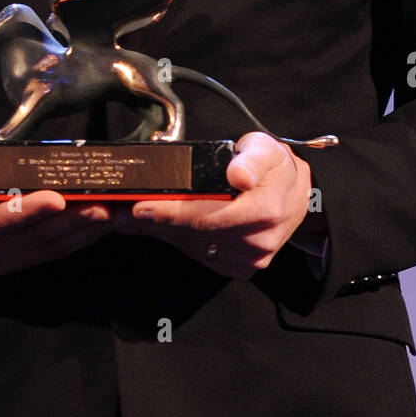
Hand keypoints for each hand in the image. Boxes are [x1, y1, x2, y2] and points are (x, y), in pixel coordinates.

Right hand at [0, 124, 112, 287]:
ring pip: (50, 247)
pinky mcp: (18, 261)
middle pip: (36, 238)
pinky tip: (102, 224)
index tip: (55, 198)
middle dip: (71, 221)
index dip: (27, 213)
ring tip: (113, 211)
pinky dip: (79, 239)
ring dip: (83, 231)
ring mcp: (6, 262)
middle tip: (103, 202)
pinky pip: (53, 252)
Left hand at [112, 132, 312, 278]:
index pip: (207, 216)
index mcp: (264, 210)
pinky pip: (202, 255)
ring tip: (127, 219)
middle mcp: (258, 241)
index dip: (171, 213)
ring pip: (194, 247)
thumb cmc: (275, 167)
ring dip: (160, 233)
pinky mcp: (243, 267)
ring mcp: (251, 258)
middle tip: (118, 213)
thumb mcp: (266, 149)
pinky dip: (177, 241)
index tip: (140, 207)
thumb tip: (237, 175)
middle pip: (194, 235)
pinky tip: (156, 228)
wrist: (297, 194)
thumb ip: (251, 159)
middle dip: (154, 223)